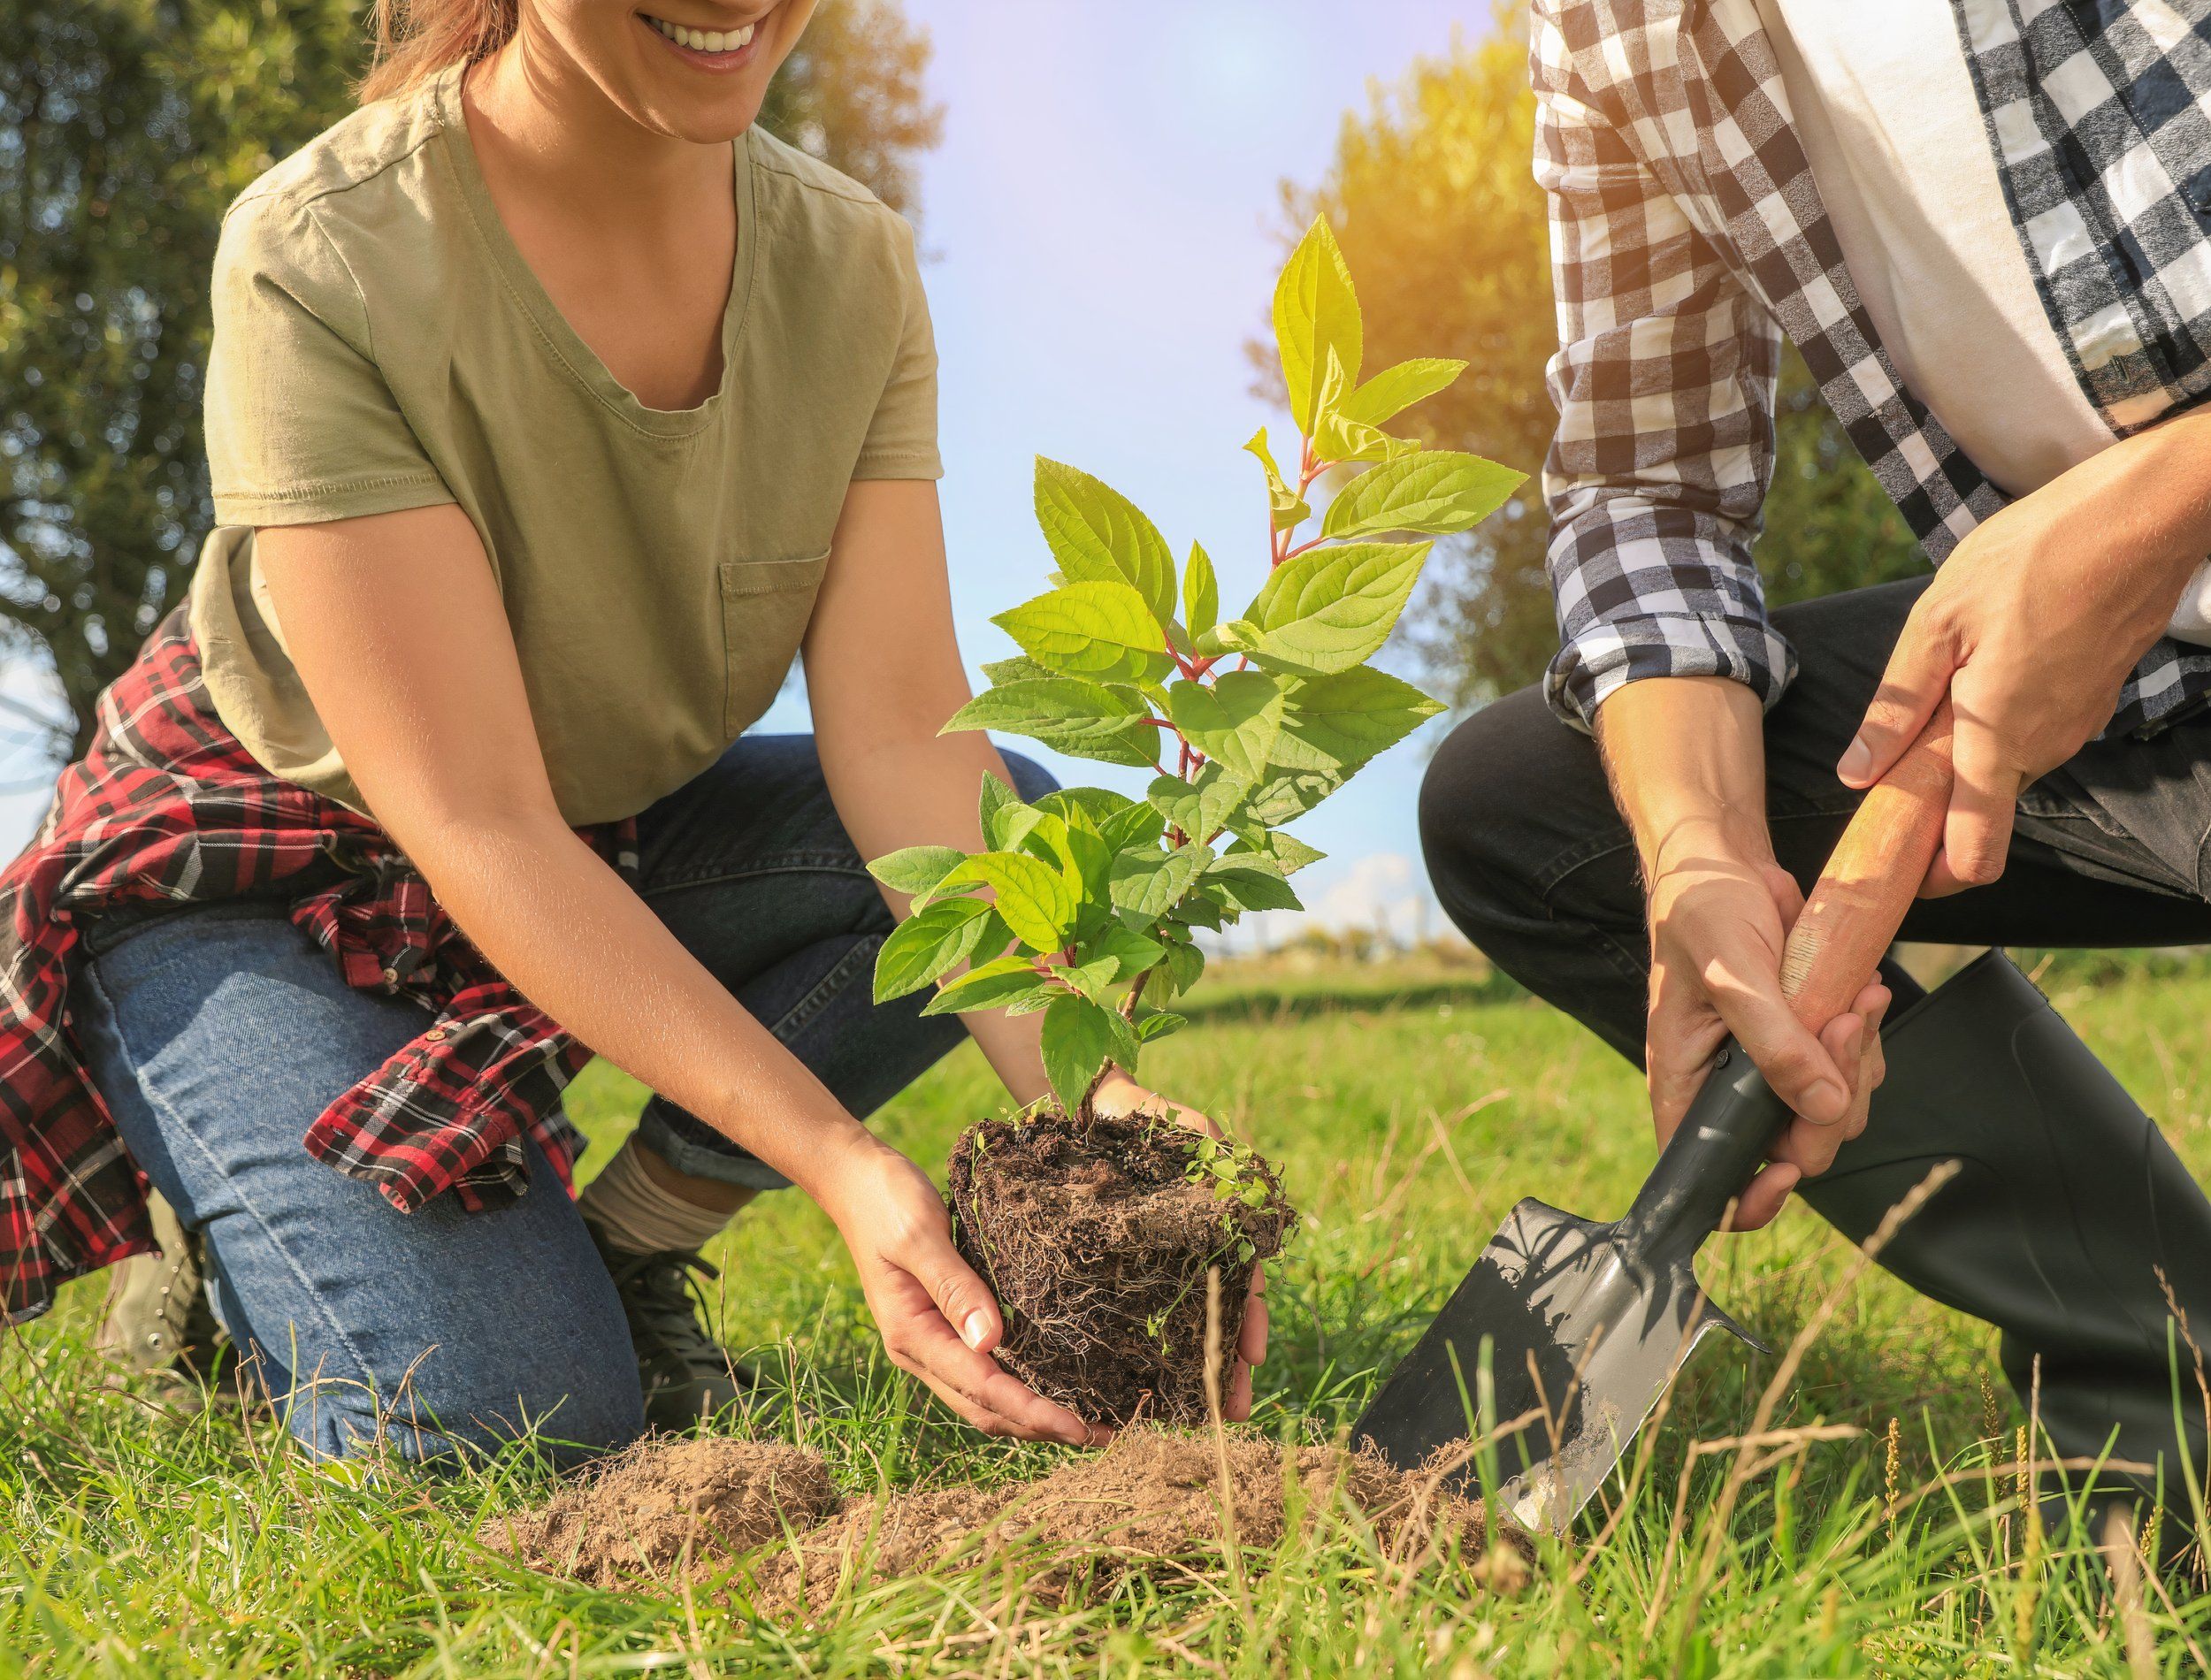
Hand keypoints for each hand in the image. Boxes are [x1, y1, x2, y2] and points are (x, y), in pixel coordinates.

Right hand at [815, 1135, 1102, 1444]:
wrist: (856, 1181)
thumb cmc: (886, 1201)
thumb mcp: (919, 1235)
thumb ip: (953, 1286)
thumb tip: (991, 1340)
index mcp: (911, 1334)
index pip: (982, 1388)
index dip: (1033, 1412)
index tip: (1079, 1427)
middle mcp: (920, 1350)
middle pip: (986, 1409)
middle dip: (1042, 1426)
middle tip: (1105, 1435)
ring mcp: (931, 1342)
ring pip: (986, 1398)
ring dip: (1035, 1414)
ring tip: (1091, 1420)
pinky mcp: (943, 1327)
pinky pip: (986, 1370)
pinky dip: (1022, 1386)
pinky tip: (1056, 1382)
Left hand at [1095, 1071, 1267, 1419]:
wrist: (1093, 1110)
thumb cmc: (1146, 1117)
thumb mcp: (1188, 1127)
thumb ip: (1215, 1147)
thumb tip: (1244, 1190)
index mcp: (1217, 1229)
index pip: (1245, 1280)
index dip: (1252, 1318)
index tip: (1255, 1356)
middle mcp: (1193, 1255)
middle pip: (1219, 1316)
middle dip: (1230, 1365)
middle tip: (1233, 1412)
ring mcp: (1158, 1267)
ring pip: (1184, 1326)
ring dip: (1197, 1371)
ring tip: (1199, 1415)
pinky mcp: (1118, 1272)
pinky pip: (1138, 1318)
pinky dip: (1151, 1352)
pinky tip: (1148, 1387)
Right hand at [1645, 817, 1890, 1228]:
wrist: (1726, 867)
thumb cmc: (1703, 914)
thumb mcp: (1732, 974)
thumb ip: (1774, 1043)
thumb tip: (1824, 1107)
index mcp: (1687, 1088)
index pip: (1710, 1177)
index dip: (1752, 1197)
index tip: (1790, 1171)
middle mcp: (1729, 1090)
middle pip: (1795, 1147)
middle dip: (1831, 1100)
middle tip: (1843, 1028)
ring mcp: (1773, 1068)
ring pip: (1835, 1109)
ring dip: (1858, 1059)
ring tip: (1855, 998)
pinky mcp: (1810, 1041)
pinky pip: (1855, 1069)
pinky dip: (1868, 1036)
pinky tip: (1863, 991)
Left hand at [1839, 417, 2210, 894]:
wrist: (2142, 516)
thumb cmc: (2034, 558)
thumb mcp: (1936, 624)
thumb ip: (1896, 708)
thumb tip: (1856, 776)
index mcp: (1999, 744)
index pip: (1973, 857)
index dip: (1929, 877)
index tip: (1890, 864)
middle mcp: (2045, 750)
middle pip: (1980, 812)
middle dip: (1933, 799)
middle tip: (1889, 755)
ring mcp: (2074, 725)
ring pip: (2005, 767)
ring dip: (1963, 750)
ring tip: (1936, 687)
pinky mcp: (2090, 699)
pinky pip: (2031, 732)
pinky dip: (1996, 720)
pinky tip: (1980, 663)